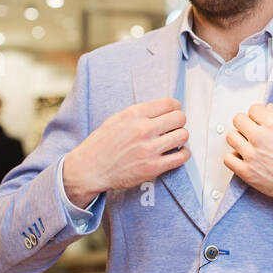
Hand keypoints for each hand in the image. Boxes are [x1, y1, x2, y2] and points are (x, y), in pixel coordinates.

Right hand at [61, 97, 189, 204]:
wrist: (90, 169)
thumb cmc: (102, 144)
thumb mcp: (117, 119)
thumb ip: (140, 113)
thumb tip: (165, 110)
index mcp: (134, 114)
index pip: (169, 103)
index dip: (175, 107)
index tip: (174, 112)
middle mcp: (143, 130)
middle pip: (179, 118)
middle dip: (179, 122)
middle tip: (173, 127)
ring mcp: (149, 149)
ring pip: (183, 135)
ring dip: (181, 137)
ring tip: (173, 140)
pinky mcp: (153, 168)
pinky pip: (181, 157)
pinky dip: (183, 153)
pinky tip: (177, 152)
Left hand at [224, 103, 272, 205]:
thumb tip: (267, 109)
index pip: (253, 109)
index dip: (256, 116)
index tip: (258, 122)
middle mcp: (260, 137)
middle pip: (238, 119)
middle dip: (245, 124)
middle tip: (251, 133)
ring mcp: (252, 155)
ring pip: (231, 137)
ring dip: (238, 140)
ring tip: (247, 146)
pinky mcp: (247, 172)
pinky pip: (228, 158)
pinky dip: (234, 158)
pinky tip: (243, 160)